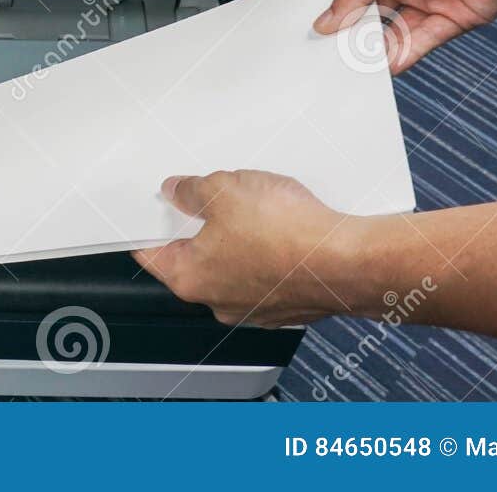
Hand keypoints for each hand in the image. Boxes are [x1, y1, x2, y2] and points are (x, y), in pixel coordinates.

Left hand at [132, 171, 372, 327]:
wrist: (348, 261)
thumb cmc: (286, 235)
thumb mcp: (224, 190)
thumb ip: (192, 190)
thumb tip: (178, 191)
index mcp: (190, 279)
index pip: (150, 253)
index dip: (147, 225)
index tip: (150, 210)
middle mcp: (219, 301)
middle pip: (194, 257)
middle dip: (200, 224)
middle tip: (210, 195)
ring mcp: (255, 306)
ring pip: (233, 263)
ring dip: (238, 236)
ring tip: (255, 205)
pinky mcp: (287, 303)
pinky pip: (266, 271)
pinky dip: (267, 250)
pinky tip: (282, 226)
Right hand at [312, 0, 496, 72]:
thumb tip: (329, 18)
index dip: (330, 3)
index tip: (314, 23)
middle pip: (370, 12)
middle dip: (350, 31)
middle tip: (329, 49)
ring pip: (395, 32)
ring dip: (374, 48)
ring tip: (352, 61)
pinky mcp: (455, 17)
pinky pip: (424, 42)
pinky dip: (403, 55)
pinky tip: (384, 64)